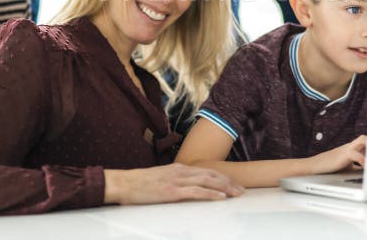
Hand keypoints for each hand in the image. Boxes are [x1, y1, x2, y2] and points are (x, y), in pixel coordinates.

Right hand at [103, 163, 244, 204]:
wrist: (125, 183)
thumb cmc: (140, 183)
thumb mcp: (162, 178)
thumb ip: (176, 180)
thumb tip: (188, 187)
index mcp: (179, 168)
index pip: (207, 171)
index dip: (222, 177)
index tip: (233, 183)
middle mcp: (181, 171)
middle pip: (211, 174)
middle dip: (228, 182)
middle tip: (241, 189)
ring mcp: (177, 180)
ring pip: (208, 181)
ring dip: (225, 187)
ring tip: (237, 193)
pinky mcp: (172, 191)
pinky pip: (196, 192)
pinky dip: (211, 194)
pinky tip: (221, 197)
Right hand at [309, 135, 366, 174]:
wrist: (314, 166)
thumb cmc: (330, 167)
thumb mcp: (347, 167)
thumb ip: (358, 168)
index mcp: (352, 148)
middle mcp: (350, 146)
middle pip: (366, 138)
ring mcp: (347, 149)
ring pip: (363, 140)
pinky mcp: (343, 155)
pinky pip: (356, 154)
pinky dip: (363, 160)